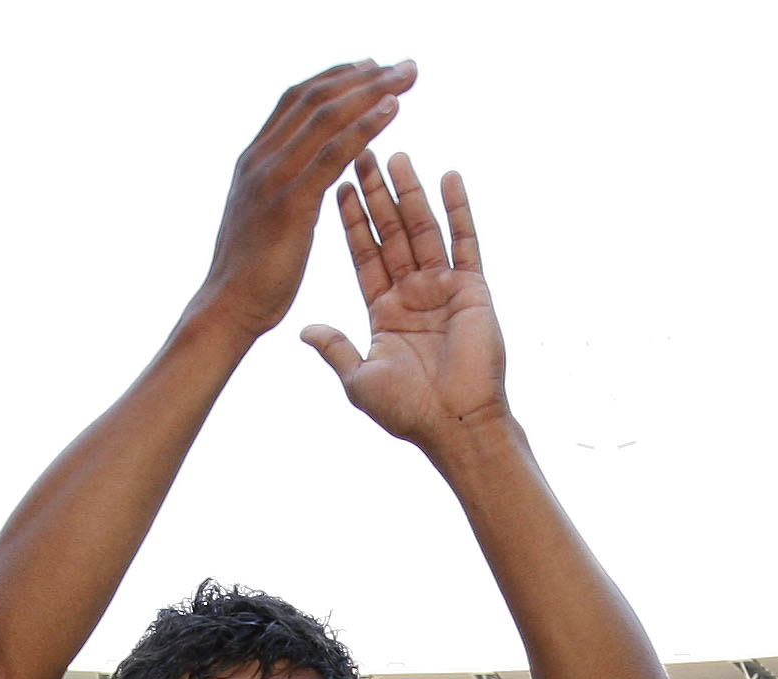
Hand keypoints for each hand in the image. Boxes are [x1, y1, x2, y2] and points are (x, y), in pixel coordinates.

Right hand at [197, 62, 415, 341]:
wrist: (225, 309)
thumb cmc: (248, 275)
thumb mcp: (257, 215)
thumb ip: (275, 185)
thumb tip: (295, 170)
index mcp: (253, 159)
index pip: (296, 100)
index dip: (335, 78)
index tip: (370, 67)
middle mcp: (260, 158)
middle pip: (315, 98)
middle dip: (362, 75)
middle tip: (403, 64)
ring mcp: (272, 177)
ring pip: (326, 116)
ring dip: (372, 90)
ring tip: (407, 76)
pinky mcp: (289, 204)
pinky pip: (333, 153)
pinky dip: (365, 126)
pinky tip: (394, 110)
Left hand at [303, 148, 506, 453]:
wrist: (455, 426)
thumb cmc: (408, 412)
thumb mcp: (359, 380)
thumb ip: (335, 348)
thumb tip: (304, 329)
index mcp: (383, 311)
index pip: (363, 254)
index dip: (351, 220)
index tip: (337, 186)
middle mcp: (412, 293)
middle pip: (391, 232)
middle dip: (375, 194)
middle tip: (362, 153)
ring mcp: (443, 288)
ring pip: (423, 229)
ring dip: (409, 192)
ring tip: (396, 155)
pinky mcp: (473, 289)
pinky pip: (465, 241)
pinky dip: (458, 209)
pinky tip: (449, 176)